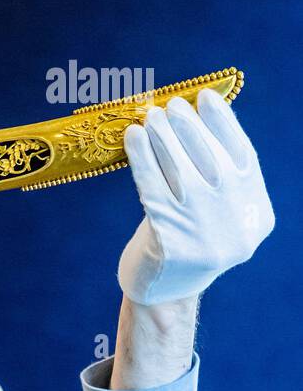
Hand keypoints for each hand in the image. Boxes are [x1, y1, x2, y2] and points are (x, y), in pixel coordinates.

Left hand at [117, 88, 274, 305]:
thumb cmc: (184, 237)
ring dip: (164, 138)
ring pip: (183, 172)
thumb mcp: (212, 210)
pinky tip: (133, 137)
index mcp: (257, 214)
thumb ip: (213, 175)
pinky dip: (142, 158)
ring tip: (150, 115)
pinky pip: (154, 188)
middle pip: (214, 162)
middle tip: (172, 104)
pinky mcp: (171, 241)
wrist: (162, 292)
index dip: (224, 124)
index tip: (206, 98)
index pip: (244, 158)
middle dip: (191, 128)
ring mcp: (205, 235)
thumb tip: (192, 117)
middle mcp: (237, 226)